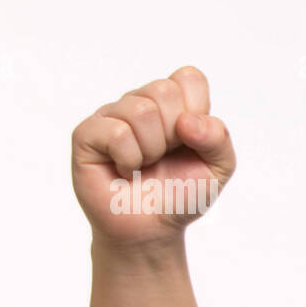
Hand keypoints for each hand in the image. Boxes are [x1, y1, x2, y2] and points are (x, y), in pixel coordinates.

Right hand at [71, 66, 235, 246]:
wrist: (152, 229)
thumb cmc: (181, 194)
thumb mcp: (218, 168)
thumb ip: (219, 138)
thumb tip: (187, 121)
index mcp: (172, 103)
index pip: (189, 78)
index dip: (197, 111)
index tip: (190, 141)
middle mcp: (139, 103)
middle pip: (164, 91)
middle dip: (174, 135)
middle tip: (164, 157)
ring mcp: (111, 115)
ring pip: (140, 110)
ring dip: (152, 150)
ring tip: (144, 165)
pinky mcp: (86, 134)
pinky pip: (116, 131)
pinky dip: (129, 159)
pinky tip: (124, 170)